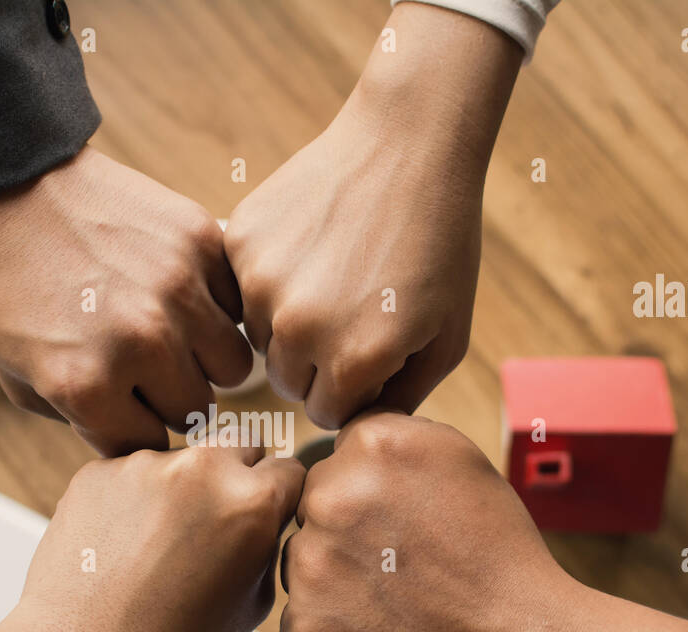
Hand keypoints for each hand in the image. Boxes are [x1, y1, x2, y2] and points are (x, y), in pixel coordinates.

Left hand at [0, 147, 251, 456]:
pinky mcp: (202, 244)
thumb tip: (141, 438)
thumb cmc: (8, 286)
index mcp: (86, 386)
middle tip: (140, 366)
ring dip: (203, 360)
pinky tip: (182, 297)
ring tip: (170, 336)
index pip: (145, 443)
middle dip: (167, 396)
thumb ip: (82, 423)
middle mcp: (140, 343)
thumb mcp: (19, 377)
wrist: (10, 187)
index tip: (118, 403)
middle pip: (194, 411)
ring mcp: (178, 291)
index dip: (131, 426)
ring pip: (232, 368)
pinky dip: (218, 309)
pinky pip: (239, 308)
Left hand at [0, 444, 304, 631]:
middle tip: (214, 528)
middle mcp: (201, 469)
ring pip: (184, 460)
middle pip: (240, 445)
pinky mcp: (98, 470)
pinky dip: (134, 498)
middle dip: (238, 477)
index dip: (281, 495)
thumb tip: (267, 515)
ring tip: (157, 549)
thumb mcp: (252, 606)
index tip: (268, 513)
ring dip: (182, 489)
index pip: (290, 468)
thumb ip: (267, 544)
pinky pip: (133, 472)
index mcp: (250, 503)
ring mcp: (144, 464)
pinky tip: (122, 546)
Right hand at [224, 4, 520, 427]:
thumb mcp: (447, 337)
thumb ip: (402, 399)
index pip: (324, 412)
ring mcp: (262, 284)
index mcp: (353, 361)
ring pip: (259, 338)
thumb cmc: (440, 244)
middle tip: (351, 313)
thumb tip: (357, 429)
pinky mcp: (240, 243)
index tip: (370, 353)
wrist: (409, 146)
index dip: (349, 387)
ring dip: (288, 323)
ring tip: (332, 278)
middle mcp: (299, 330)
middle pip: (288, 381)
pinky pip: (241, 290)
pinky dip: (268, 280)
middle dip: (316, 361)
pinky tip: (311, 247)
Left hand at [280, 410, 582, 631]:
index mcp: (374, 446)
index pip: (337, 458)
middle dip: (345, 535)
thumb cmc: (501, 563)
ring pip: (301, 567)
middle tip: (402, 569)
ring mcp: (311, 569)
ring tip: (398, 606)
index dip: (371, 494)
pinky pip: (304, 625)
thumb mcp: (463, 464)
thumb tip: (346, 442)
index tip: (402, 521)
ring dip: (334, 583)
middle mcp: (332, 498)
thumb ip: (395, 437)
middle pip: (312, 509)